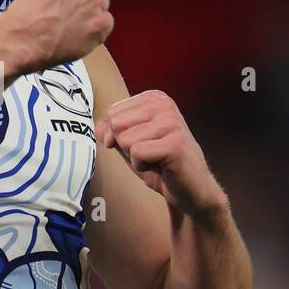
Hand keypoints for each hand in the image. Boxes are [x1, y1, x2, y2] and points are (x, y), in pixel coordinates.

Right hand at [0, 0, 112, 72]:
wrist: (23, 40)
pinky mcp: (101, 22)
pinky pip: (106, 22)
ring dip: (92, 10)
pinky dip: (95, 29)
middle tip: (76, 2)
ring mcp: (95, 0)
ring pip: (103, 2)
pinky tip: (78, 32)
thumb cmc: (26, 12)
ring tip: (72, 21)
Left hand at [95, 90, 228, 218]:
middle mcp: (164, 104)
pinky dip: (141, 166)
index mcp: (154, 99)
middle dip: (125, 146)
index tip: (140, 143)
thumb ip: (112, 131)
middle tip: (148, 153)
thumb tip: (99, 126)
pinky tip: (160, 166)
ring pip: (125, 139)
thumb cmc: (160, 165)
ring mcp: (172, 122)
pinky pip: (136, 153)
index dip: (118, 136)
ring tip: (155, 159)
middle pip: (116, 124)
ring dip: (134, 157)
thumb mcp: (129, 145)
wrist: (189, 189)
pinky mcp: (175, 143)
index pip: (112, 113)